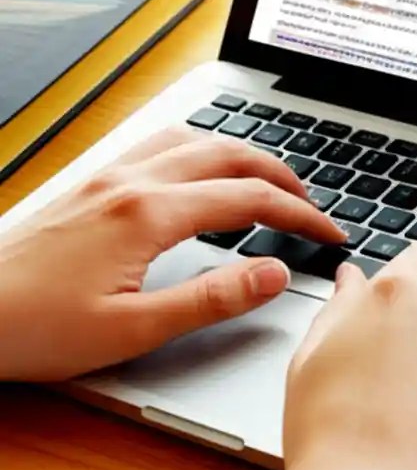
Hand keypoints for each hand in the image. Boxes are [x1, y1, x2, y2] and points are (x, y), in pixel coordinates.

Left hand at [0, 127, 344, 381]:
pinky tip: (201, 170)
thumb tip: (273, 273)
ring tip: (268, 181)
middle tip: (311, 204)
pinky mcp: (89, 186)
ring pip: (194, 139)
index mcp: (148, 214)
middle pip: (228, 154)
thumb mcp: (134, 329)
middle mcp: (130, 183)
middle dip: (281, 175)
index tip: (329, 233)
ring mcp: (106, 178)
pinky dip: (200, 148)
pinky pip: (159, 144)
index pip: (250, 199)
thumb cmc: (33, 328)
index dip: (300, 215)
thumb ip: (212, 298)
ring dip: (242, 153)